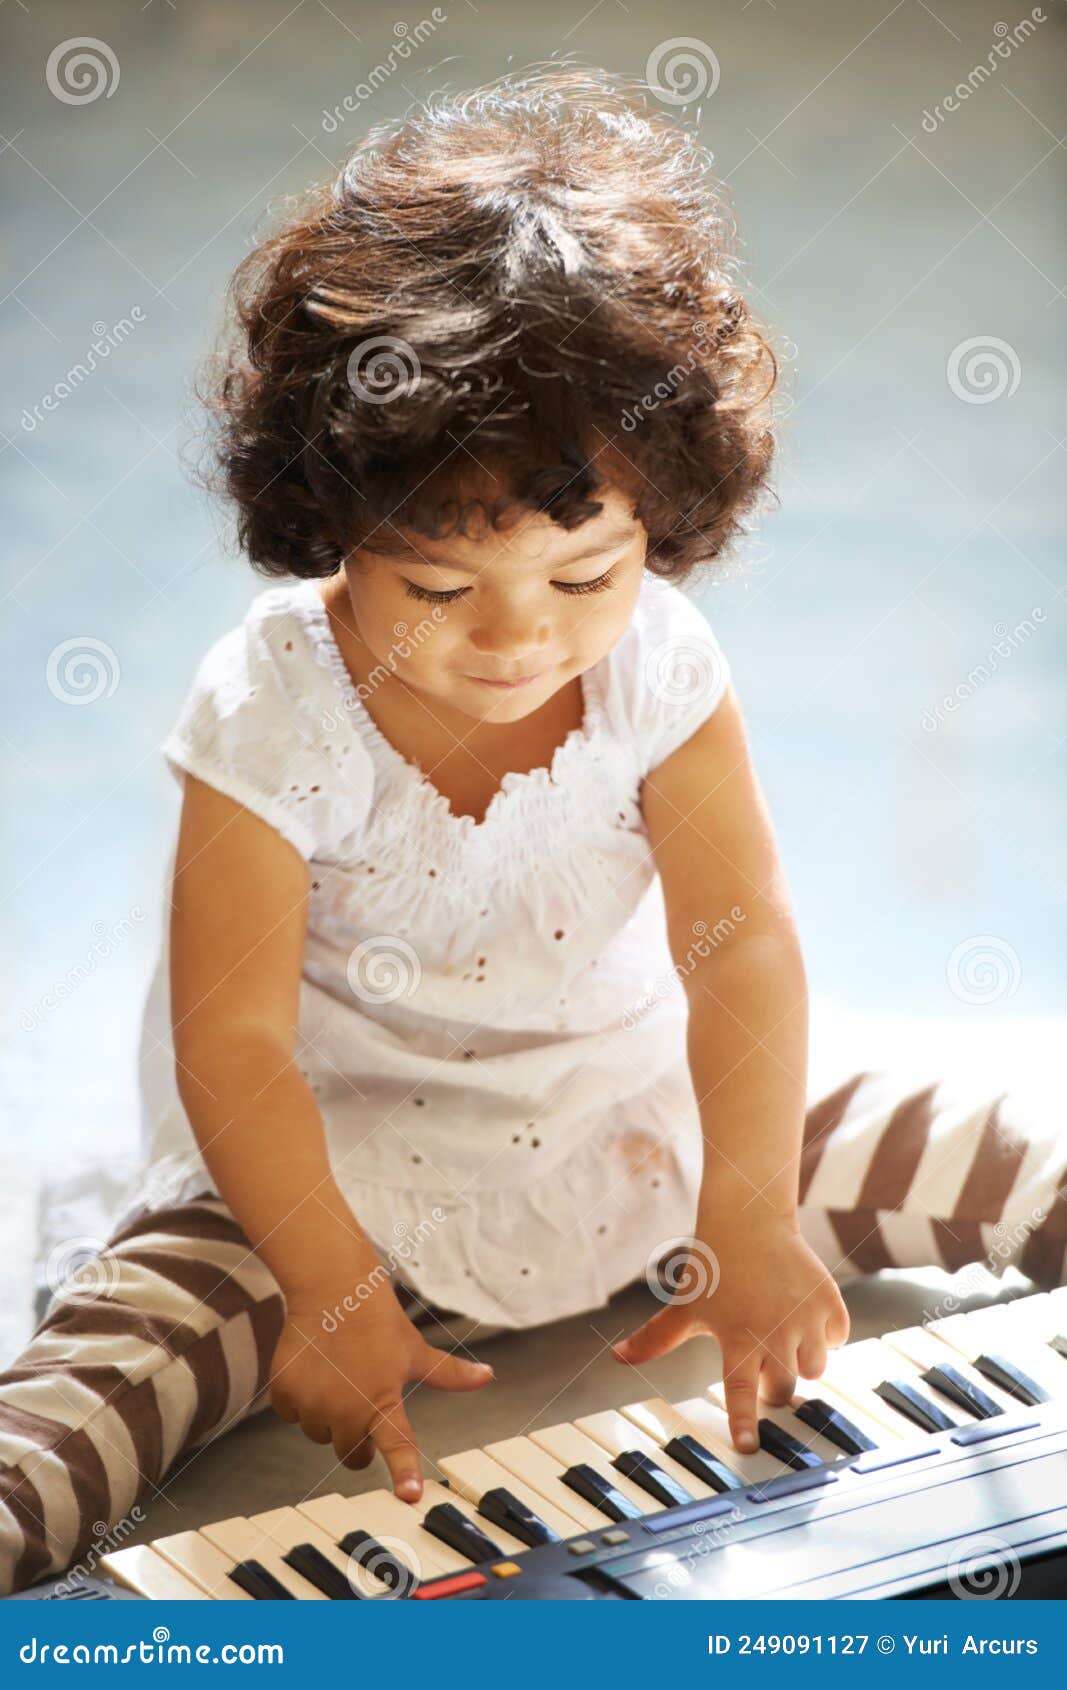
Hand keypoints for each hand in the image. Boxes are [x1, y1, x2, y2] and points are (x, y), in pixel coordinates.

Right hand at [269, 1277, 492, 1501]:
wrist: (332, 1287)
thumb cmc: (379, 1321)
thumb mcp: (415, 1351)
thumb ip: (449, 1374)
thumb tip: (488, 1375)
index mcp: (384, 1399)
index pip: (399, 1444)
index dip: (405, 1472)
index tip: (410, 1496)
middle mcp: (347, 1406)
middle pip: (350, 1455)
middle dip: (355, 1437)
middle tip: (360, 1398)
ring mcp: (313, 1402)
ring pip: (318, 1434)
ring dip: (325, 1414)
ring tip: (336, 1373)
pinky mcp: (284, 1393)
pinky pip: (291, 1415)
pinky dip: (298, 1398)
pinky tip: (312, 1368)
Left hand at [613, 1214, 848, 1455]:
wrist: (750, 1221)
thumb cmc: (714, 1268)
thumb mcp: (686, 1307)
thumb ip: (656, 1339)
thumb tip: (617, 1357)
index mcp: (736, 1339)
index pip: (739, 1393)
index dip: (743, 1422)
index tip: (748, 1448)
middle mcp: (774, 1333)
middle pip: (783, 1390)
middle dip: (774, 1387)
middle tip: (763, 1365)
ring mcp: (805, 1318)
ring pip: (815, 1369)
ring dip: (802, 1362)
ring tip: (784, 1336)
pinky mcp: (830, 1302)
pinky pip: (837, 1339)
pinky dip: (826, 1334)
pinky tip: (805, 1315)